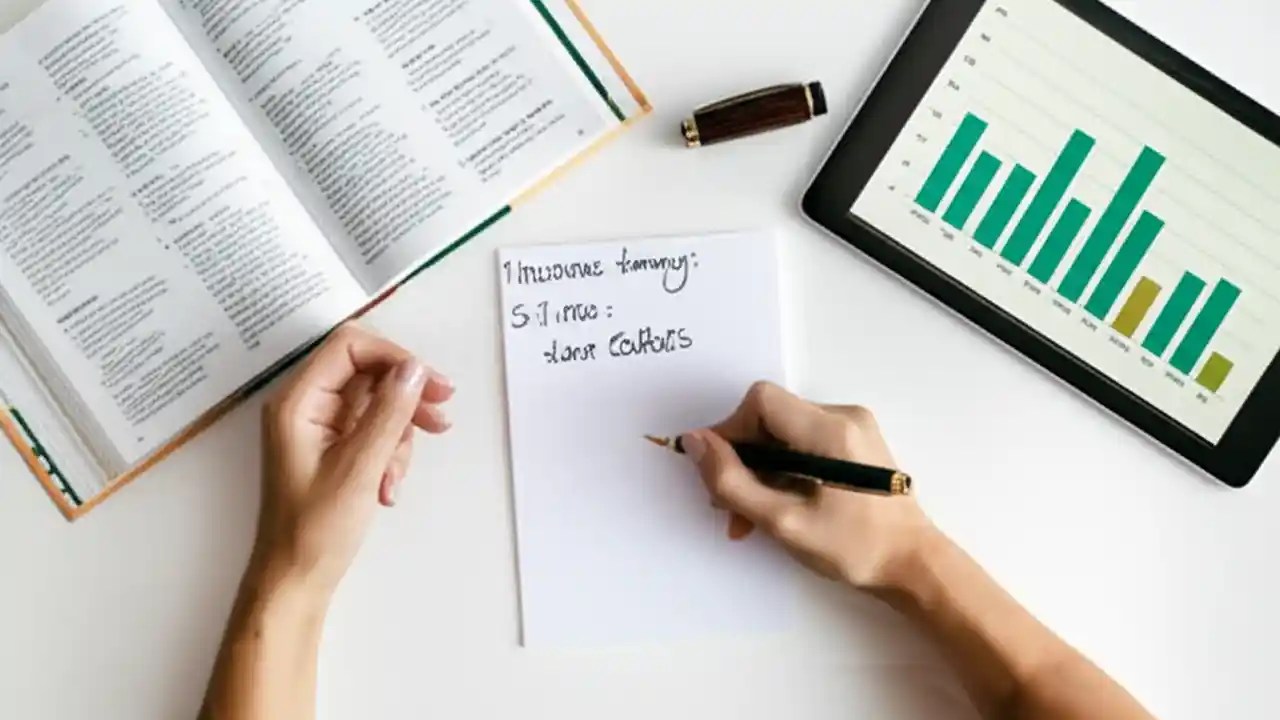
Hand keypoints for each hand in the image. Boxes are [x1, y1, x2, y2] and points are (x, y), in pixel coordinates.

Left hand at [253, 323, 453, 597]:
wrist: (294, 580)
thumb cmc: (317, 528)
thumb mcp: (359, 467)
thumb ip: (388, 412)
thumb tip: (415, 368)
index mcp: (298, 402)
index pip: (350, 348)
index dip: (395, 358)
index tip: (431, 386)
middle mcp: (305, 406)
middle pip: (367, 374)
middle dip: (405, 399)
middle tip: (441, 420)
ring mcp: (318, 428)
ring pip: (375, 405)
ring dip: (398, 436)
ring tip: (396, 477)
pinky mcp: (331, 448)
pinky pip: (371, 431)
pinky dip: (388, 454)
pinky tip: (388, 488)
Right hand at [683, 382, 931, 590]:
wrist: (914, 565)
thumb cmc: (855, 549)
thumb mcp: (784, 522)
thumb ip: (733, 482)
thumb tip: (694, 442)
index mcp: (830, 431)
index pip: (761, 401)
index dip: (730, 431)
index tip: (717, 472)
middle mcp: (844, 417)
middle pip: (770, 418)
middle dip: (742, 459)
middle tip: (729, 509)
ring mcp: (852, 428)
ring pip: (783, 434)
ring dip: (759, 471)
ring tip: (748, 519)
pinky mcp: (854, 443)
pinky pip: (803, 444)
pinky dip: (782, 472)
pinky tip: (776, 507)